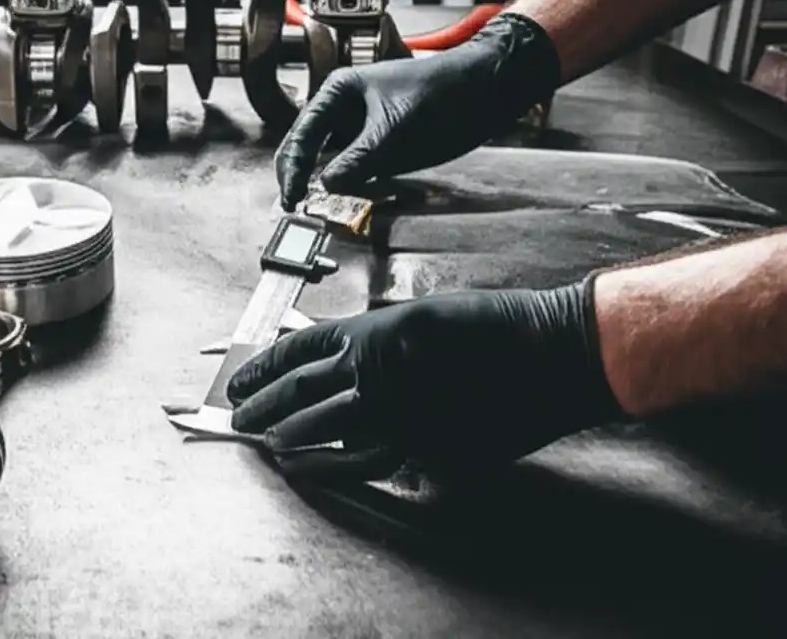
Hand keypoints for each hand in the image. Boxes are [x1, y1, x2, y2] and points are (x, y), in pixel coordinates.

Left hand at [227, 281, 622, 479]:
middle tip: (238, 415)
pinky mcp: (420, 444)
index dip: (264, 365)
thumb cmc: (492, 326)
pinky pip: (360, 461)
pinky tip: (303, 469)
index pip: (299, 349)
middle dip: (262, 404)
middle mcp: (375, 369)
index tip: (241, 378)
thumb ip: (376, 343)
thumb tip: (338, 372)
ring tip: (263, 441)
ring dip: (285, 435)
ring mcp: (396, 409)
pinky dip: (325, 467)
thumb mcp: (422, 317)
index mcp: (373, 330)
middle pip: (300, 390)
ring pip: (320, 427)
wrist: (548, 352)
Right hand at [276, 13, 560, 210]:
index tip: (292, 200)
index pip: (302, 135)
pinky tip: (347, 202)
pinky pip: (353, 171)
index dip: (293, 170)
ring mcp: (360, 129)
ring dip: (323, 186)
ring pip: (329, 163)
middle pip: (307, 149)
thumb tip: (327, 186)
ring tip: (318, 210)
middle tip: (297, 210)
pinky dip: (348, 188)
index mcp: (338, 93)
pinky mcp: (379, 147)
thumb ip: (360, 158)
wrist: (487, 91)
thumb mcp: (397, 128)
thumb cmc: (442, 94)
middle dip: (301, 178)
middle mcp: (343, 110)